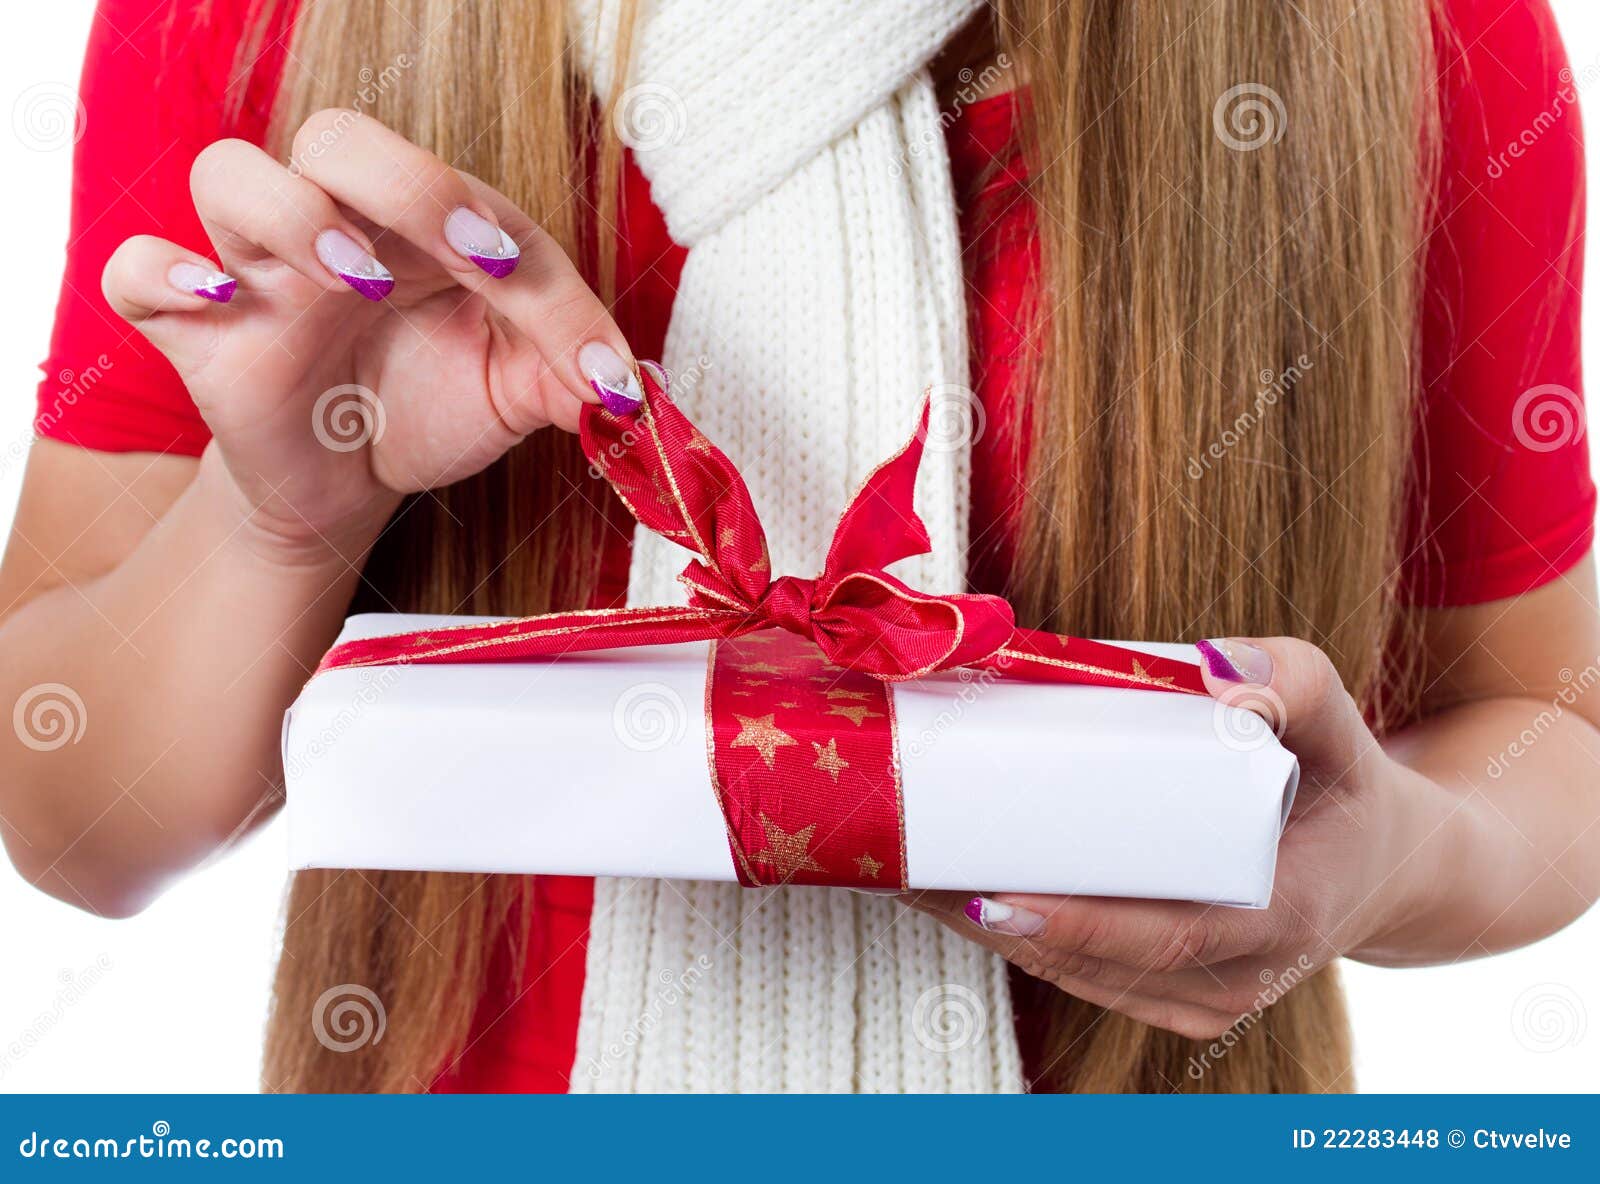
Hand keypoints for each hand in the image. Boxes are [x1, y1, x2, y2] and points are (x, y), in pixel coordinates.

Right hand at [101, 109, 640, 561]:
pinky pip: (137, 270)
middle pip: (338, 137)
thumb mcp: (515, 393)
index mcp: (421, 225)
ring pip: (229, 173)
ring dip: (294, 215)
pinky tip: (219, 302)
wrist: (350, 484)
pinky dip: (165, 274)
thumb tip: (630, 387)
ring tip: (355, 282)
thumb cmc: (431, 407)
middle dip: (410, 184)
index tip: (589, 359)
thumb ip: (569, 374)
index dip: (535, 266)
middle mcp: (337, 227)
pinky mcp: (192, 330)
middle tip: (475, 257)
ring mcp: (257, 271)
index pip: (470, 199)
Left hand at [911, 637, 1439, 1039]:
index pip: (1163, 937)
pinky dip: (1014, 941)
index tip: (992, 896)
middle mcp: (1236, 979)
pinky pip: (1081, 978)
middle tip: (909, 863)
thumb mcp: (1342, 724)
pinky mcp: (1170, 996)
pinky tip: (950, 897)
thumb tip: (1215, 667)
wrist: (1384, 867)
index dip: (1075, 924)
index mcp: (1279, 922)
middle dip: (991, 918)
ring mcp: (1201, 998)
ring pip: (1073, 975)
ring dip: (985, 930)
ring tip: (907, 869)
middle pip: (1094, 962)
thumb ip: (1296, 681)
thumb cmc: (1348, 787)